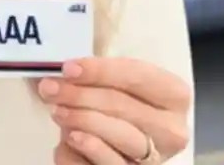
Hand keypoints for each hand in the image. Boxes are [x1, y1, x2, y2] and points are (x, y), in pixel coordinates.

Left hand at [38, 57, 190, 163]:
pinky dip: (85, 151)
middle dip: (80, 95)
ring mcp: (155, 157)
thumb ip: (99, 75)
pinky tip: (70, 139)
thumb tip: (66, 72)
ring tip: (57, 111)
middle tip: (49, 89)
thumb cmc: (115, 101)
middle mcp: (172, 129)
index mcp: (174, 96)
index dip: (100, 71)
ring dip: (82, 121)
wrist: (115, 134)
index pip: (137, 76)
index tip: (67, 68)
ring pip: (119, 137)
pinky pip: (108, 164)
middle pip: (123, 107)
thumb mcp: (113, 82)